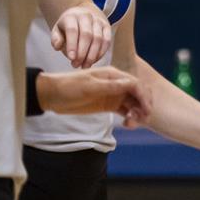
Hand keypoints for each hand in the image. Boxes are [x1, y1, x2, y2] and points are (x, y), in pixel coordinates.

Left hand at [37, 67, 151, 126]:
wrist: (53, 95)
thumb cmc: (69, 87)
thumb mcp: (89, 86)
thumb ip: (110, 86)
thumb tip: (131, 84)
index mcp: (112, 75)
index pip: (135, 84)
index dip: (143, 96)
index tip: (146, 110)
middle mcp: (116, 84)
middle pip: (138, 93)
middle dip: (143, 105)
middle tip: (142, 118)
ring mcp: (113, 95)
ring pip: (133, 103)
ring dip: (137, 113)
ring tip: (130, 123)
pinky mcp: (109, 105)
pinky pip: (125, 111)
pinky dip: (130, 117)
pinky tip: (127, 124)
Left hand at [49, 5, 111, 67]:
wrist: (83, 16)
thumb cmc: (68, 27)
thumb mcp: (58, 30)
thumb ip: (56, 39)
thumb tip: (58, 46)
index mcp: (71, 16)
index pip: (72, 30)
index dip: (72, 45)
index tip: (71, 58)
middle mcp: (86, 16)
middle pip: (87, 35)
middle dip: (82, 53)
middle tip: (76, 65)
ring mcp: (98, 21)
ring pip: (98, 39)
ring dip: (92, 55)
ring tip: (85, 66)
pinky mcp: (107, 27)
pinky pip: (106, 41)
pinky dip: (101, 53)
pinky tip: (93, 61)